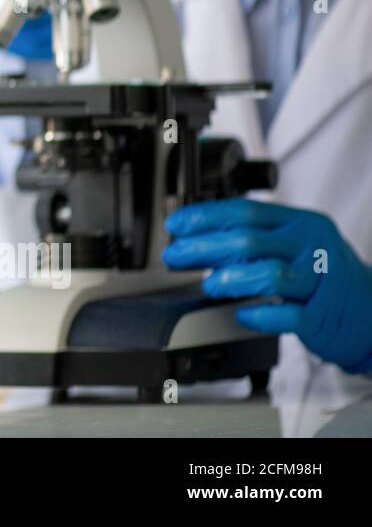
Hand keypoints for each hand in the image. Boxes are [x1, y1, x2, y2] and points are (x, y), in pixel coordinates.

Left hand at [163, 199, 371, 373]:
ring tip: (211, 284)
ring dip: (231, 279)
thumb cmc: (323, 275)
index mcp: (300, 223)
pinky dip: (261, 315)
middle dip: (204, 247)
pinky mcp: (324, 316)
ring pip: (270, 274)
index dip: (205, 217)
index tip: (176, 225)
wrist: (370, 311)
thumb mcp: (293, 244)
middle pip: (249, 240)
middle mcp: (311, 247)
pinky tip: (244, 314)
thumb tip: (198, 237)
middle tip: (176, 255)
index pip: (245, 211)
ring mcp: (320, 281)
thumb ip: (254, 238)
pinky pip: (289, 315)